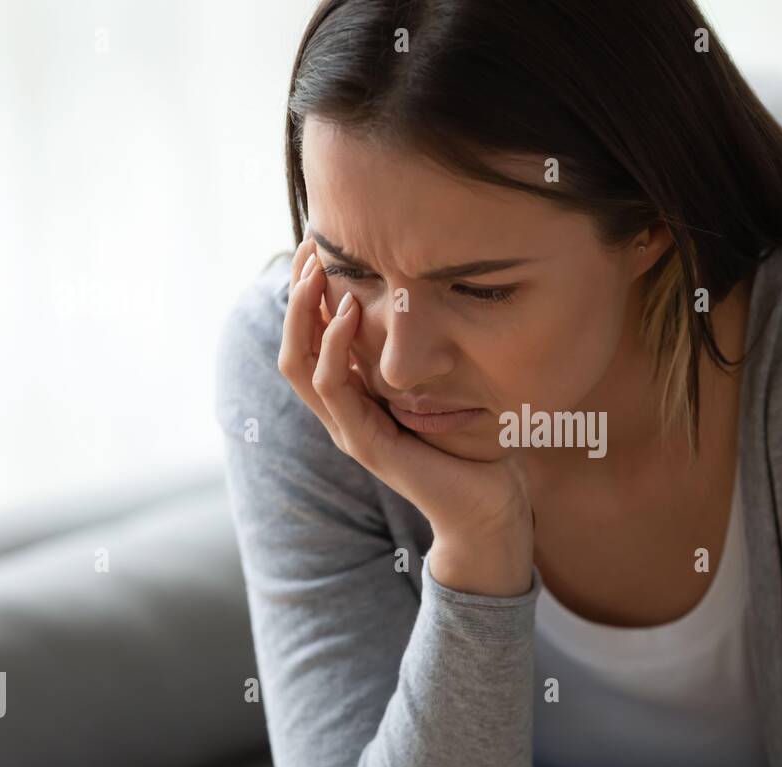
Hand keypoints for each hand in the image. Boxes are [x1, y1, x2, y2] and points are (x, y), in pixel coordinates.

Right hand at [277, 235, 534, 595]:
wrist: (488, 506)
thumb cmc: (472, 445)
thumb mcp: (442, 387)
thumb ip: (424, 354)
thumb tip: (434, 298)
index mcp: (354, 398)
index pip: (310, 339)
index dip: (307, 293)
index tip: (318, 244)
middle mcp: (342, 413)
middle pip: (293, 346)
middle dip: (295, 294)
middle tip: (308, 247)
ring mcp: (348, 429)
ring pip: (300, 364)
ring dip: (303, 314)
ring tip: (317, 272)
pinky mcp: (366, 443)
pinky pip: (334, 388)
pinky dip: (335, 347)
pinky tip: (349, 312)